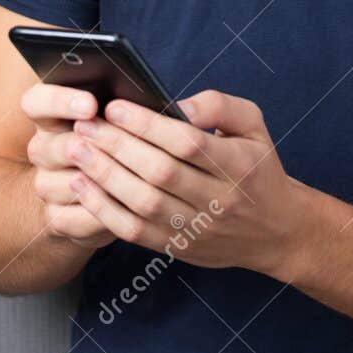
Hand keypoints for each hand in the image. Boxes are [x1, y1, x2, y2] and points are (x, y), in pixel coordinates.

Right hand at [20, 81, 115, 250]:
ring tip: (123, 178)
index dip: (58, 102)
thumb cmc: (121, 141)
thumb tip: (154, 105)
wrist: (111, 189)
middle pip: (44, 147)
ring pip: (56, 185)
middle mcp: (42, 149)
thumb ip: (129, 109)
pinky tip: (121, 204)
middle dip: (78, 147)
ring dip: (91, 183)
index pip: (36, 101)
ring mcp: (45, 184)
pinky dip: (97, 212)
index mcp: (52, 115)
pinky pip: (68, 218)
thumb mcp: (123, 119)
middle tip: (105, 146)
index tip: (91, 105)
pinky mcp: (54, 217)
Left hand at [66, 89, 306, 273]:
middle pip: (160, 173)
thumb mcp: (254, 126)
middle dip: (116, 147)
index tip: (115, 107)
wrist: (276, 231)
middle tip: (84, 126)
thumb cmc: (257, 168)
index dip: (147, 125)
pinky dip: (104, 209)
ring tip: (76, 150)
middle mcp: (219, 199)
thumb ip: (219, 105)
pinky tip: (82, 186)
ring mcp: (197, 228)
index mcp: (238, 164)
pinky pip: (134, 232)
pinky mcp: (178, 248)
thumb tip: (178, 104)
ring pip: (143, 204)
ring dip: (104, 176)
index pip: (187, 143)